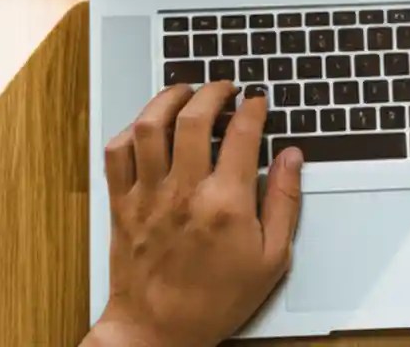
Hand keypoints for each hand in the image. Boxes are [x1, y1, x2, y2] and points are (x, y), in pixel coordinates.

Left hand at [83, 82, 303, 346]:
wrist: (158, 332)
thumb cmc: (216, 300)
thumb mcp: (272, 259)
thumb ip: (285, 202)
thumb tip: (292, 159)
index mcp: (227, 204)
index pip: (243, 134)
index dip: (254, 108)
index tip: (257, 101)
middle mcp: (185, 192)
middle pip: (195, 118)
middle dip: (213, 91)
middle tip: (224, 87)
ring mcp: (148, 196)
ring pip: (150, 126)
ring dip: (168, 99)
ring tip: (185, 92)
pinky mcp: (122, 205)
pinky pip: (117, 153)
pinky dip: (130, 130)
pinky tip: (147, 126)